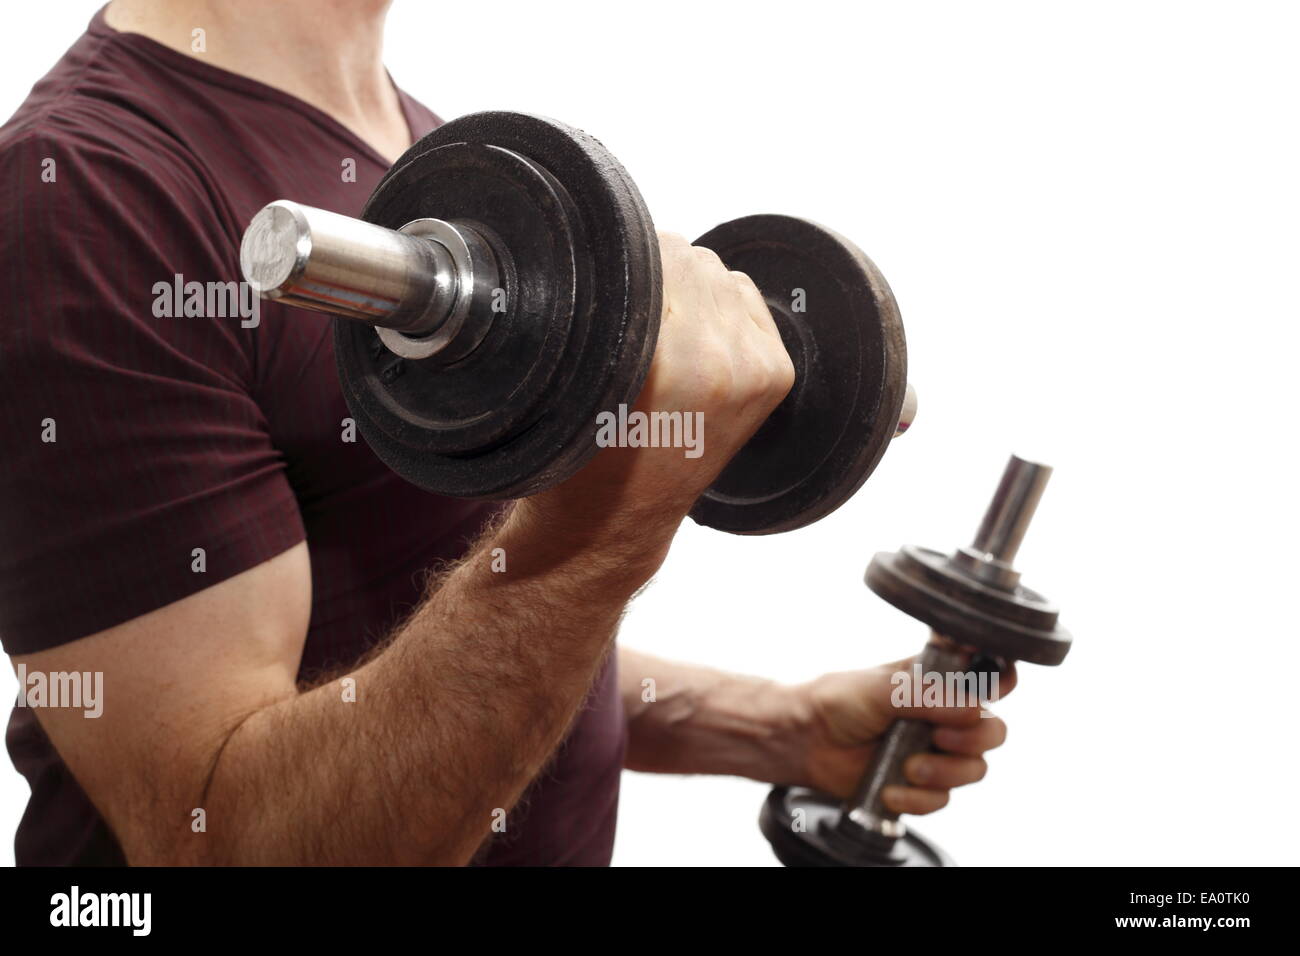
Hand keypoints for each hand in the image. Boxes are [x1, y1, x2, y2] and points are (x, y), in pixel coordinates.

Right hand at [520, 232, 795, 552]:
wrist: (617, 518)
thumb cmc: (584, 449)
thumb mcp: (579, 368)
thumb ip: (611, 299)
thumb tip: (631, 241)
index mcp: (668, 359)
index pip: (657, 252)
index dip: (626, 259)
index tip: (611, 280)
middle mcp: (722, 361)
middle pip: (692, 257)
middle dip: (660, 275)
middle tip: (635, 315)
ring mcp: (756, 368)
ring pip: (722, 274)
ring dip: (694, 292)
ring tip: (665, 335)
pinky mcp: (776, 373)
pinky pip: (749, 299)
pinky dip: (723, 309)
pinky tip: (696, 341)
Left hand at [786, 653, 1017, 814]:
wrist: (805, 740)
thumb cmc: (838, 702)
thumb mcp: (882, 688)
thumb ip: (928, 696)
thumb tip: (973, 708)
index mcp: (938, 681)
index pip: (988, 677)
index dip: (1000, 683)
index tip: (990, 692)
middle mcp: (943, 716)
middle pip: (993, 731)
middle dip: (973, 740)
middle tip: (938, 739)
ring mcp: (933, 751)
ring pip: (974, 769)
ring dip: (944, 773)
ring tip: (908, 767)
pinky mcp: (919, 784)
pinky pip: (942, 800)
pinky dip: (918, 798)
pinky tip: (891, 788)